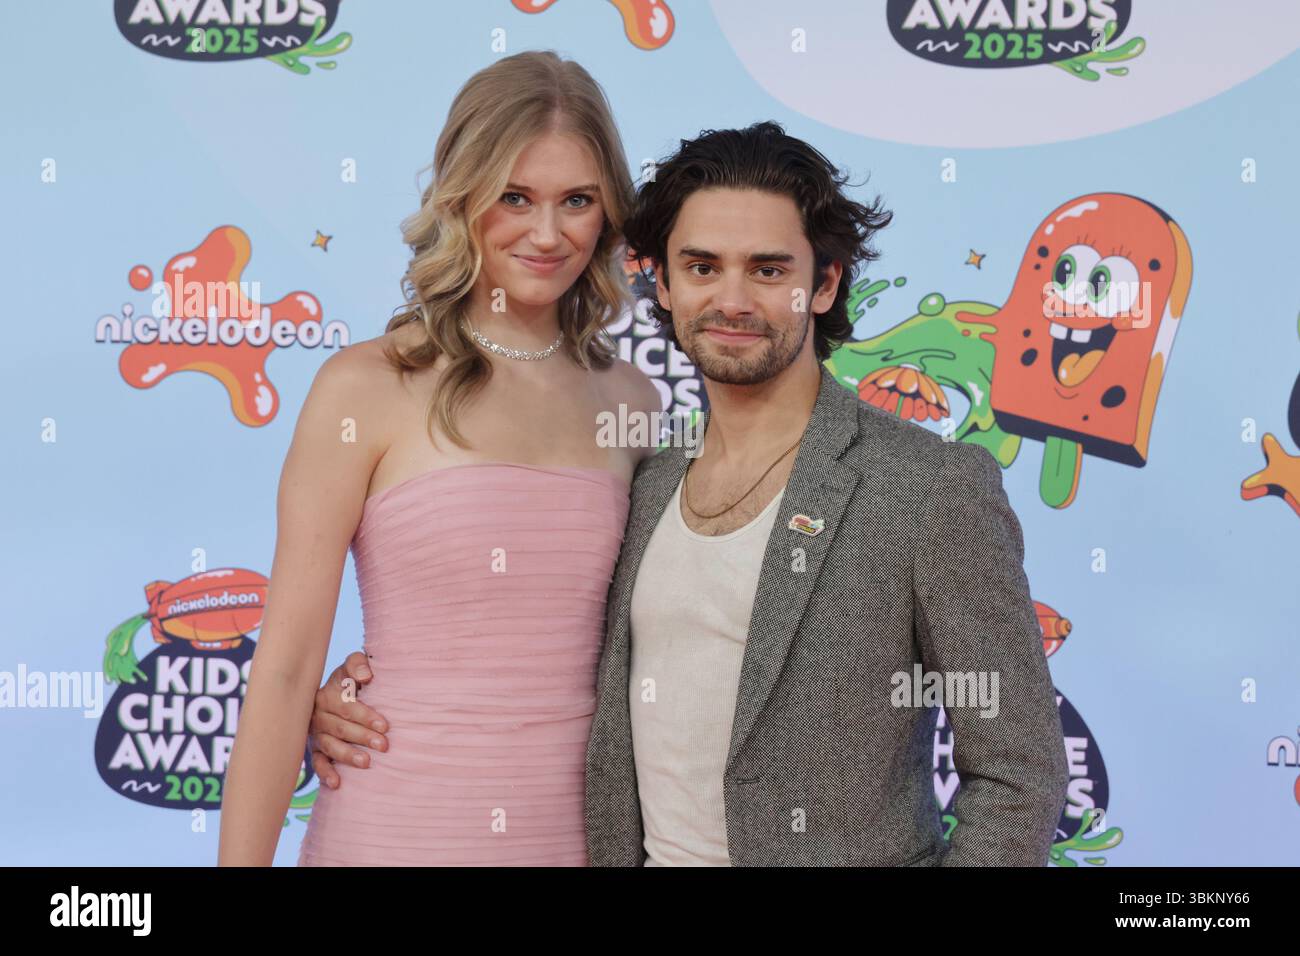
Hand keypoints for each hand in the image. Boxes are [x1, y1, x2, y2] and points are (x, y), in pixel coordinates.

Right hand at [307, 651, 388, 788]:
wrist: (335, 693)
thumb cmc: (350, 680)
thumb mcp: (352, 667)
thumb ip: (358, 664)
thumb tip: (366, 676)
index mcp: (329, 692)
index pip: (346, 705)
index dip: (365, 715)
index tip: (385, 726)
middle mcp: (319, 713)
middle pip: (340, 727)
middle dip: (363, 736)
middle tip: (384, 745)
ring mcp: (316, 732)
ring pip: (329, 745)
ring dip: (347, 754)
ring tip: (366, 763)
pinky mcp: (314, 749)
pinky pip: (317, 762)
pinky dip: (326, 773)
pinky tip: (337, 783)